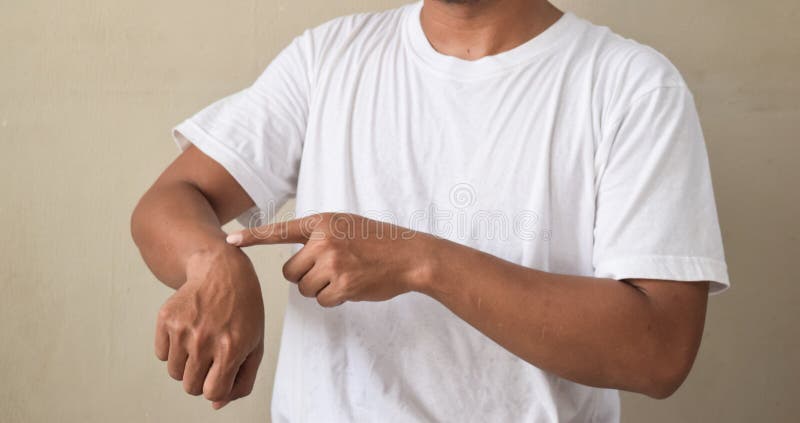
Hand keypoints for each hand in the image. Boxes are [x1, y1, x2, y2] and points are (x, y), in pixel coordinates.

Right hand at [155, 247, 264, 408]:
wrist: (223, 272)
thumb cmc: (243, 310)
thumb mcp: (255, 345)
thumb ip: (242, 381)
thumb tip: (216, 405)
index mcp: (231, 348)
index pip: (213, 393)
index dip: (217, 387)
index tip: (222, 373)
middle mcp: (205, 339)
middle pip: (191, 387)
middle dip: (202, 378)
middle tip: (212, 356)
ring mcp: (183, 329)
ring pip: (174, 373)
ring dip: (186, 364)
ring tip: (201, 341)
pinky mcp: (166, 319)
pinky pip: (161, 355)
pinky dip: (172, 349)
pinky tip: (189, 329)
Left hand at [226, 213, 434, 306]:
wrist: (409, 256)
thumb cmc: (378, 242)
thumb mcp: (346, 225)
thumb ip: (319, 236)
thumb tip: (296, 262)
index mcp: (322, 222)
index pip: (280, 230)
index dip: (253, 237)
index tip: (229, 240)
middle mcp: (324, 241)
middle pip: (290, 272)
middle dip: (304, 277)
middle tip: (328, 271)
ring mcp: (333, 263)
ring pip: (305, 288)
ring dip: (321, 289)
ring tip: (345, 276)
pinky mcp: (343, 285)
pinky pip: (323, 300)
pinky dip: (335, 298)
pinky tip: (353, 285)